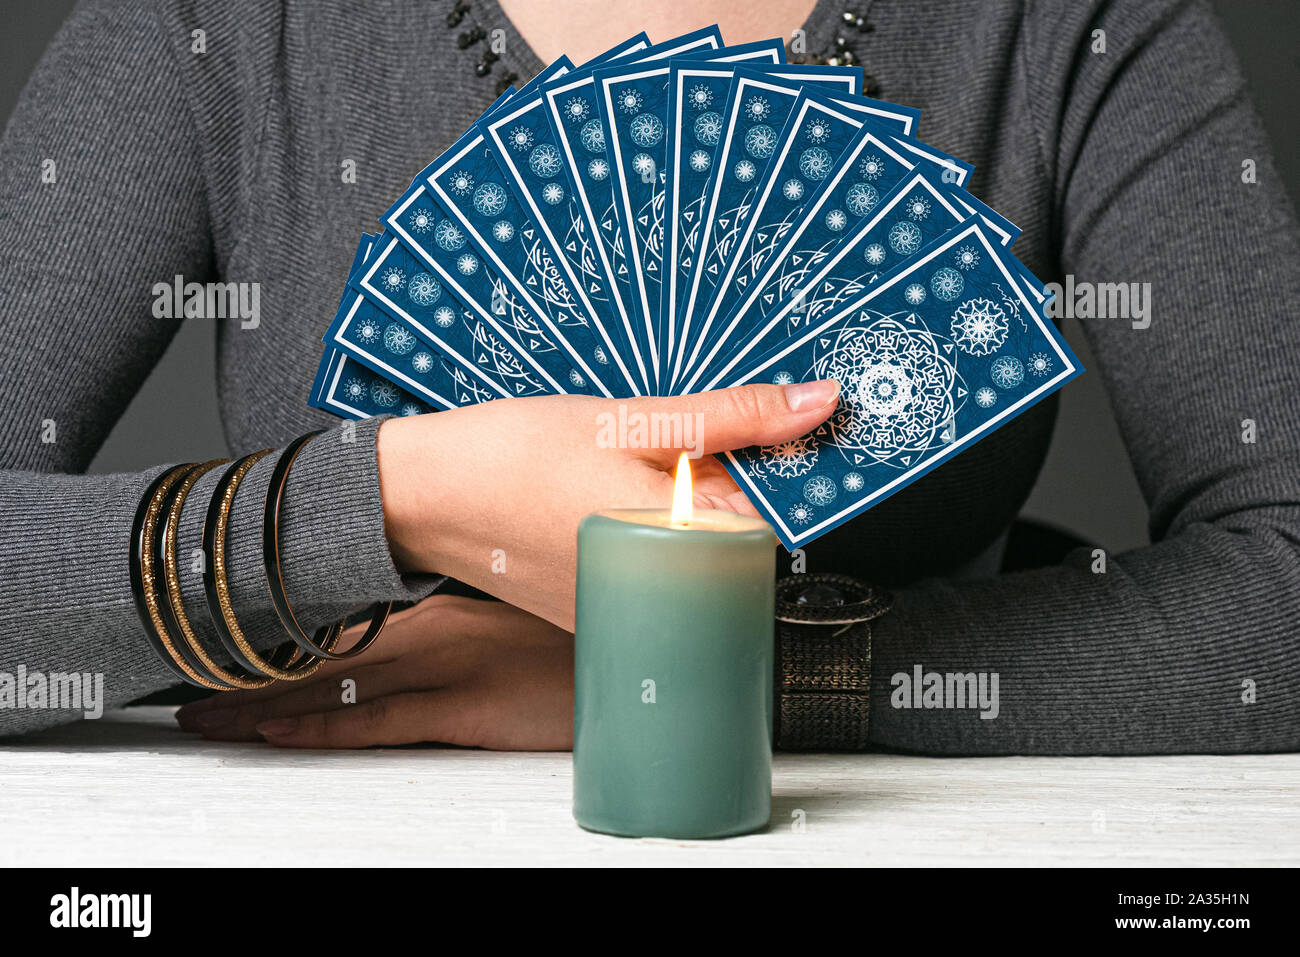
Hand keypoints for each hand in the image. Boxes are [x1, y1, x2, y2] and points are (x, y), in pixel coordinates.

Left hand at [174, 595, 573, 748]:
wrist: (646, 646)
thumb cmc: (586, 634)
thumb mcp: (519, 620)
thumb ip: (468, 624)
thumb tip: (430, 635)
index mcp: (447, 606)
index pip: (344, 622)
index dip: (280, 638)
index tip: (233, 647)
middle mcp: (437, 628)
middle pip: (324, 653)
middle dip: (251, 673)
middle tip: (193, 689)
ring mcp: (450, 666)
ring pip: (336, 685)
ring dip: (265, 704)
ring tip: (209, 718)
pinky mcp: (469, 707)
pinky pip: (380, 722)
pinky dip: (322, 729)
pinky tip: (279, 735)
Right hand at [377, 380, 838, 628]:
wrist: (424, 497)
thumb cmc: (513, 458)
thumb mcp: (632, 420)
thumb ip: (732, 417)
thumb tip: (816, 404)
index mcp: (682, 544)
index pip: (774, 519)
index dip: (768, 471)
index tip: (754, 439)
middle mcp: (660, 593)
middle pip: (727, 537)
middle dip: (712, 488)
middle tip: (658, 450)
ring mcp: (625, 609)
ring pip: (683, 553)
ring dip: (672, 509)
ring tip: (613, 473)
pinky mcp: (595, 612)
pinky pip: (644, 571)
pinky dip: (636, 533)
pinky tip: (591, 501)